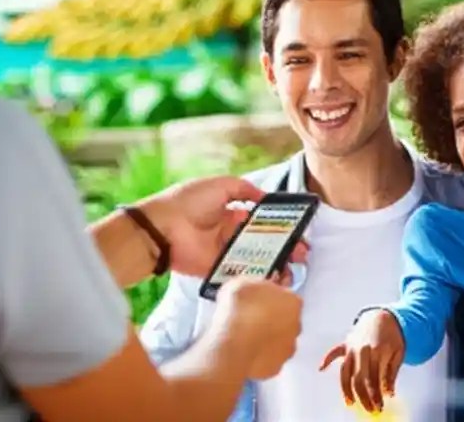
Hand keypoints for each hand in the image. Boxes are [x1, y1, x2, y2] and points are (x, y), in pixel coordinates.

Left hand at [137, 176, 308, 276]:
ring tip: (293, 267)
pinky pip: (241, 273)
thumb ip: (244, 189)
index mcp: (231, 213)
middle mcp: (230, 234)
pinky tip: (275, 277)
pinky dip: (258, 277)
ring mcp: (225, 254)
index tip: (298, 230)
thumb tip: (265, 197)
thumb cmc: (187, 201)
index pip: (262, 221)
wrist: (161, 227)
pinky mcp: (217, 269)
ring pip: (256, 260)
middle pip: (264, 243)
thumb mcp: (219, 185)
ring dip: (276, 263)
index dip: (280, 225)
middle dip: (285, 247)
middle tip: (302, 252)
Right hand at [207, 277, 302, 379]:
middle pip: (286, 321)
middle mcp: (297, 325)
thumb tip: (251, 290)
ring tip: (246, 339)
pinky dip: (259, 358)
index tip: (257, 301)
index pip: (286, 298)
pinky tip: (244, 354)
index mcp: (293, 301)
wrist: (233, 343)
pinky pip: (268, 361)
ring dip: (267, 341)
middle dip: (272, 320)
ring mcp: (288, 348)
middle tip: (251, 319)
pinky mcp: (276, 368)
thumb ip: (253, 286)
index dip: (270, 299)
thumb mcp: (241, 283)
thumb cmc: (239, 309)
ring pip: (279, 343)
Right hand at [320, 309, 404, 412]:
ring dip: (346, 389)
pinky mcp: (345, 343)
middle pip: (359, 379)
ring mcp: (351, 346)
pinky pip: (334, 352)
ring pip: (345, 372)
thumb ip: (392, 373)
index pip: (374, 379)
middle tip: (370, 409)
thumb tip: (389, 393)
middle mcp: (362, 350)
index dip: (376, 395)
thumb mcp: (398, 353)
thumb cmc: (393, 336)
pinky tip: (320, 368)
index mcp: (377, 352)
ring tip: (350, 402)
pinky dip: (326, 359)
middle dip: (364, 397)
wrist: (384, 315)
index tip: (379, 406)